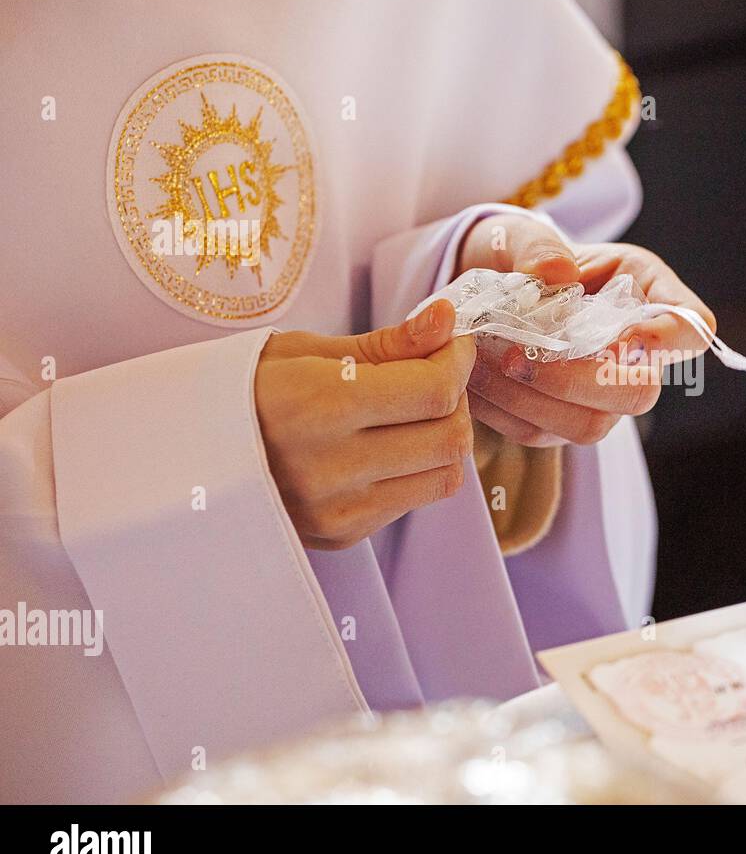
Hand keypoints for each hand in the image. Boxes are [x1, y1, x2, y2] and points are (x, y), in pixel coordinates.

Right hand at [254, 300, 475, 549]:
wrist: (180, 455)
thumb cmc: (244, 389)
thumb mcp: (305, 350)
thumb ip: (387, 344)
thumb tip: (447, 320)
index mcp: (318, 406)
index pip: (433, 392)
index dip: (456, 362)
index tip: (449, 342)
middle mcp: (330, 467)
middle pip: (449, 439)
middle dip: (456, 400)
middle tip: (434, 374)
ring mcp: (337, 509)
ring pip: (443, 477)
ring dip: (444, 438)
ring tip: (413, 411)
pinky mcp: (341, 534)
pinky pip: (412, 500)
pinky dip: (417, 468)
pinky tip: (384, 445)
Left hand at [458, 213, 716, 446]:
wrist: (481, 289)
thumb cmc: (516, 255)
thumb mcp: (522, 232)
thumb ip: (536, 244)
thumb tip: (557, 273)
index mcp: (647, 294)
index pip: (693, 329)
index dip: (665, 339)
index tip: (618, 333)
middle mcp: (635, 354)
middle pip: (640, 393)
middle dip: (578, 379)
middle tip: (518, 354)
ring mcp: (600, 397)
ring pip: (591, 426)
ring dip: (533, 399)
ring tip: (485, 362)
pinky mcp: (559, 423)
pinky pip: (540, 434)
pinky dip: (504, 409)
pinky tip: (475, 378)